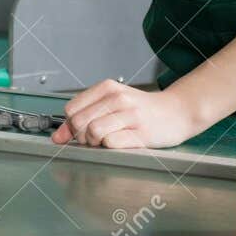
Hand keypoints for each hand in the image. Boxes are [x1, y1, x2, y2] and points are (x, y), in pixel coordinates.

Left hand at [51, 81, 201, 149]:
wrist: (177, 112)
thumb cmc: (142, 110)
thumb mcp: (111, 104)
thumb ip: (84, 116)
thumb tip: (57, 137)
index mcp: (107, 88)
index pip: (71, 109)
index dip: (70, 125)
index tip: (79, 131)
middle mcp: (118, 98)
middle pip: (79, 122)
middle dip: (80, 136)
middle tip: (92, 139)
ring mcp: (131, 115)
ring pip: (93, 131)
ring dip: (94, 142)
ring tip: (105, 141)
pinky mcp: (141, 133)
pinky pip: (111, 143)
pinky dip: (109, 147)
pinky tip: (119, 142)